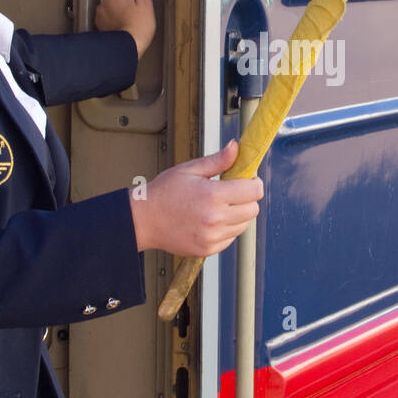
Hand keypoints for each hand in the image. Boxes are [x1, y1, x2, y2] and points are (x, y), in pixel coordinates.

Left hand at [94, 0, 154, 57]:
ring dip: (115, 5)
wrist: (128, 47)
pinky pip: (105, 14)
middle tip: (133, 3)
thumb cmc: (139, 26)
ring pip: (107, 1)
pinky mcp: (98, 23)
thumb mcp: (145, 0)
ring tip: (127, 16)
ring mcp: (99, 12)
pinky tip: (121, 23)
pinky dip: (111, 16)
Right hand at [128, 140, 263, 255]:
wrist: (143, 220)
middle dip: (247, 199)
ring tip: (218, 206)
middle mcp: (215, 219)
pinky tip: (211, 220)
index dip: (253, 183)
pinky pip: (230, 238)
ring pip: (244, 225)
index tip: (246, 180)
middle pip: (253, 209)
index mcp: (213, 195)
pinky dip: (227, 229)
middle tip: (231, 192)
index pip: (254, 191)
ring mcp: (212, 237)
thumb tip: (236, 147)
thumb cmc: (163, 193)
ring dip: (238, 215)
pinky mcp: (208, 249)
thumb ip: (217, 160)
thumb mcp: (189, 170)